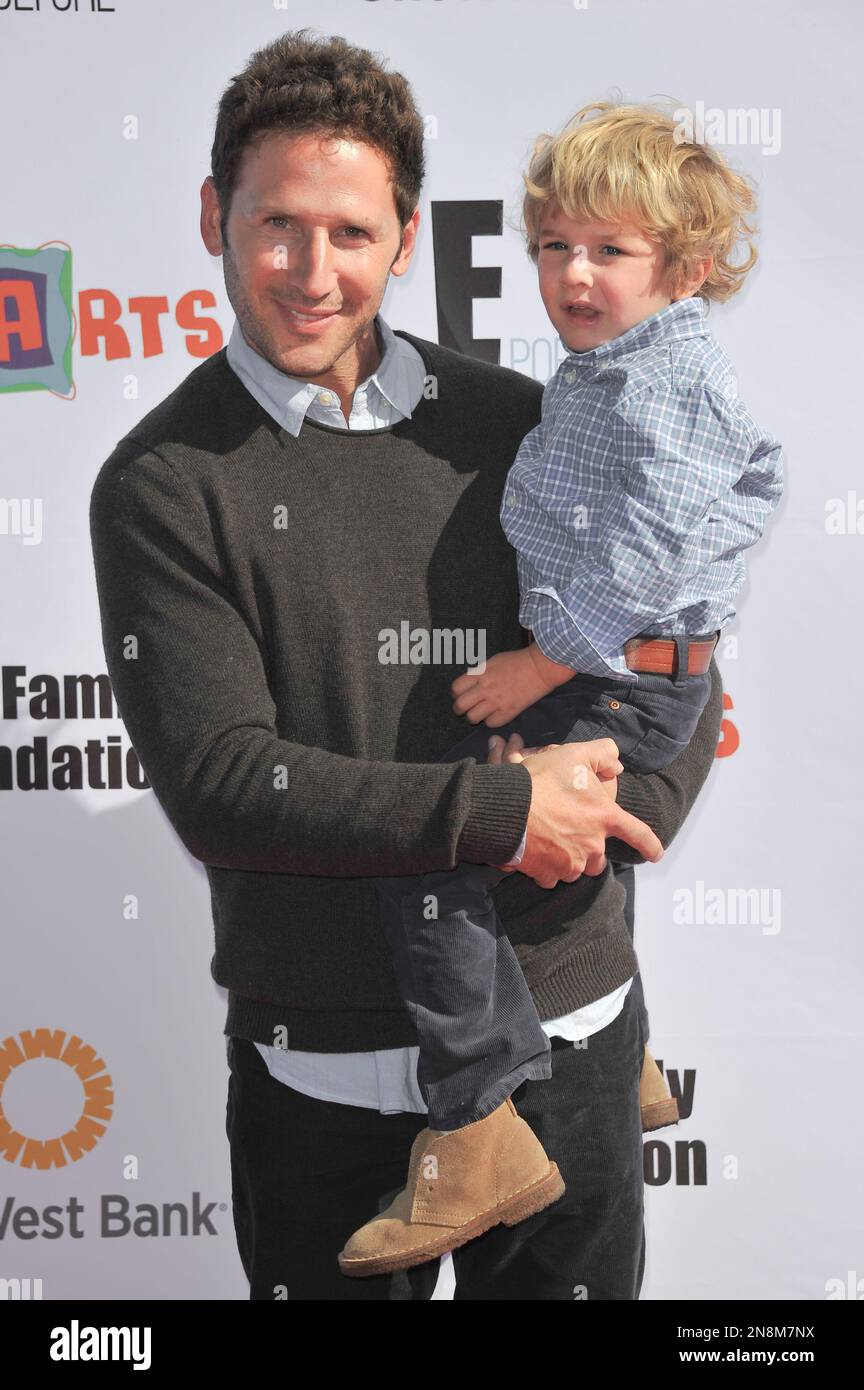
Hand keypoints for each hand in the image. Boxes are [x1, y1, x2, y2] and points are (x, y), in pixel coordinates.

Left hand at [451, 646, 570, 727]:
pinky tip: (495, 715)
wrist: (540, 668)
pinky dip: (491, 721)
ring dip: (473, 717)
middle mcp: (486, 688)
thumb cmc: (517, 661)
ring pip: (472, 717)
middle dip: (459, 709)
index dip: (456, 693)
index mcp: (481, 673)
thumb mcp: (493, 661)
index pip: (456, 688)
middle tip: (464, 709)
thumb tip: (470, 685)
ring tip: (480, 714)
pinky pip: (491, 723)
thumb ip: (479, 673)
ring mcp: (497, 701)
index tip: (460, 695)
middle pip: (460, 705)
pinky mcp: (509, 712)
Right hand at [488, 734, 660, 887]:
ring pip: (574, 869)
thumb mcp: (576, 753)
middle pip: (599, 859)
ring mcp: (570, 863)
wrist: (507, 808)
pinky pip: (550, 877)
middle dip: (588, 851)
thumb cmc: (542, 780)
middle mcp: (593, 846)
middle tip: (570, 833)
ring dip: (566, 859)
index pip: (638, 833)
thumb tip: (618, 766)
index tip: (656, 855)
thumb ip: (604, 754)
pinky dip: (544, 868)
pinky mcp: (547, 873)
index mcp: (605, 818)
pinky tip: (533, 851)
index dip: (649, 844)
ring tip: (548, 840)